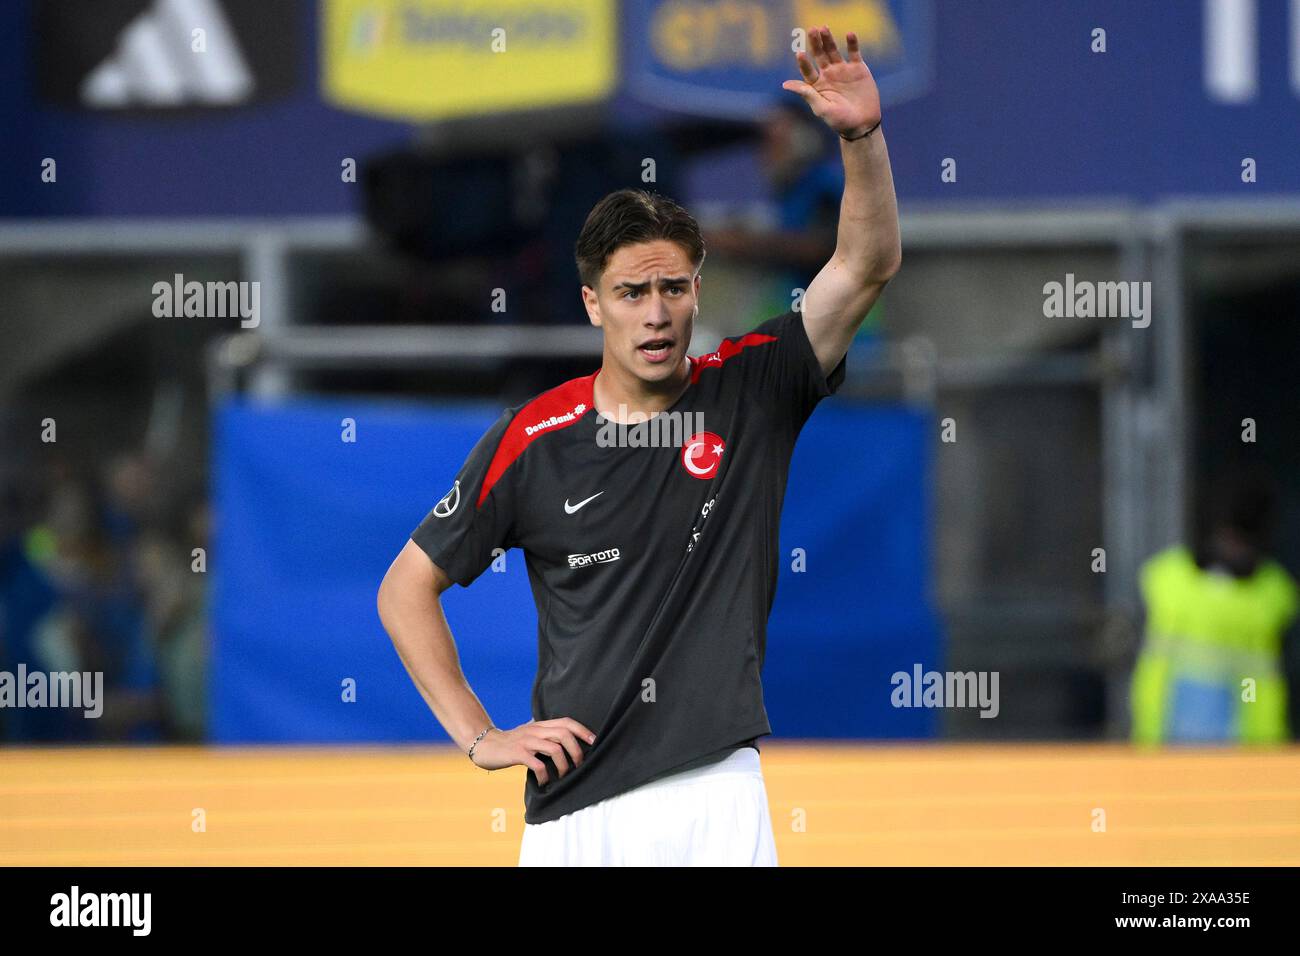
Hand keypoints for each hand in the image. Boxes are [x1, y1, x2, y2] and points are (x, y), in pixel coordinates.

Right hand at [469, 717, 596, 784]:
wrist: (484, 745)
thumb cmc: (510, 743)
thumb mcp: (529, 734)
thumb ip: (545, 735)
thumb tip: (566, 741)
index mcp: (540, 725)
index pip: (566, 722)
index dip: (583, 730)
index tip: (594, 742)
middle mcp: (535, 730)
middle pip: (564, 734)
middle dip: (576, 751)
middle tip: (578, 765)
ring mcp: (526, 741)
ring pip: (554, 749)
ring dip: (563, 765)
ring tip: (562, 776)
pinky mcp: (517, 753)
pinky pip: (537, 764)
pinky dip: (545, 775)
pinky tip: (544, 781)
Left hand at [782, 25, 881, 137]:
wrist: (863, 124)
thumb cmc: (840, 121)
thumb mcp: (822, 108)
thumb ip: (807, 94)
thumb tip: (785, 84)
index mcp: (817, 85)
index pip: (807, 70)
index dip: (803, 62)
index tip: (799, 53)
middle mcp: (828, 74)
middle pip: (819, 55)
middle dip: (815, 43)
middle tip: (812, 30)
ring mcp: (842, 69)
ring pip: (833, 50)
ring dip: (829, 39)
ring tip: (824, 28)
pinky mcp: (858, 68)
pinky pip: (854, 52)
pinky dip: (852, 43)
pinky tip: (849, 34)